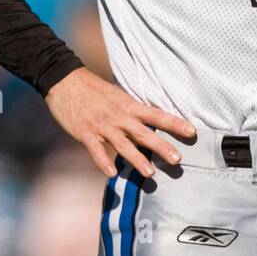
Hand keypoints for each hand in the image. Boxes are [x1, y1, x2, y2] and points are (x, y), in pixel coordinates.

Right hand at [45, 67, 195, 178]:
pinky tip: (111, 174)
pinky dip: (103, 162)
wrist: (64, 81)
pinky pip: (96, 150)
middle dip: (161, 147)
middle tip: (177, 160)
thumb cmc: (93, 90)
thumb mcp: (118, 97)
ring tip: (151, 174)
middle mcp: (119, 116)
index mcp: (129, 105)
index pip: (156, 115)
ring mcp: (102, 125)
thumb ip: (132, 112)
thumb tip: (150, 124)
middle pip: (144, 133)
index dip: (174, 123)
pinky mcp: (85, 132)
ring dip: (137, 160)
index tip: (192, 132)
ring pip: (123, 145)